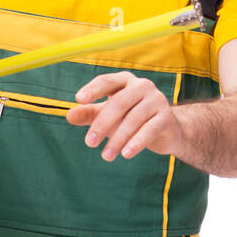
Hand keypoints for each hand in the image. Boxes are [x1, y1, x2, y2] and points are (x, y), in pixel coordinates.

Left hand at [66, 71, 186, 160]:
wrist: (166, 130)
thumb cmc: (131, 118)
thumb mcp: (108, 115)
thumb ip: (89, 114)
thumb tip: (69, 115)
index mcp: (125, 81)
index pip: (107, 81)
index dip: (93, 89)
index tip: (79, 99)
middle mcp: (142, 86)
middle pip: (119, 102)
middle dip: (103, 123)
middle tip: (89, 143)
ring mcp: (157, 100)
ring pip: (133, 119)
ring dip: (118, 139)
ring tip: (106, 156)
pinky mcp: (166, 117)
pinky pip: (149, 130)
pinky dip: (137, 143)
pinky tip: (126, 154)